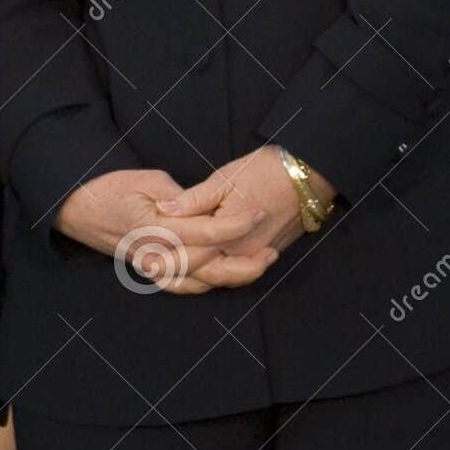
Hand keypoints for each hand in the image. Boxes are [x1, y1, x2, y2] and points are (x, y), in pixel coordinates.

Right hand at [55, 168, 277, 293]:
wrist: (76, 206)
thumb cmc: (110, 187)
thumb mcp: (148, 179)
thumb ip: (181, 197)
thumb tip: (206, 209)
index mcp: (155, 227)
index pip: (206, 231)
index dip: (237, 224)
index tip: (259, 214)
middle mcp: (154, 254)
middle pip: (208, 267)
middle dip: (244, 261)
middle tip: (272, 250)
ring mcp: (150, 268)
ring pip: (199, 283)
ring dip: (232, 278)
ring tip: (259, 265)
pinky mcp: (149, 272)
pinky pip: (183, 286)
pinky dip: (208, 285)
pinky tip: (227, 277)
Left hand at [158, 147, 333, 265]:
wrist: (308, 177)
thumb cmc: (265, 172)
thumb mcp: (225, 179)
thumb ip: (194, 199)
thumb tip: (165, 209)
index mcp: (228, 236)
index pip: (189, 256)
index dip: (164, 258)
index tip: (141, 258)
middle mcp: (241, 254)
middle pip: (202, 275)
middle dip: (174, 274)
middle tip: (146, 267)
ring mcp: (254, 256)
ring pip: (218, 278)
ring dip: (193, 277)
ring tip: (166, 271)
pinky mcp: (263, 253)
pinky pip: (235, 272)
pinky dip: (214, 272)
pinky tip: (199, 264)